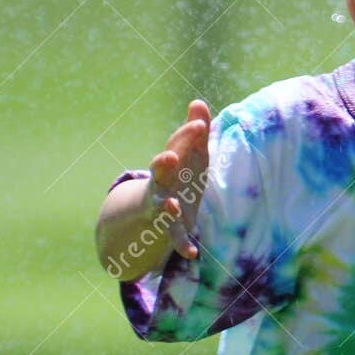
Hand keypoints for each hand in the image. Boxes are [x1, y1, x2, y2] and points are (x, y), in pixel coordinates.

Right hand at [146, 100, 210, 258]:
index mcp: (171, 162)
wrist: (154, 210)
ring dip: (166, 205)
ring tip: (172, 206)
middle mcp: (162, 181)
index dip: (187, 134)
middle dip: (164, 163)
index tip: (199, 124)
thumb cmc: (180, 175)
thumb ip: (196, 132)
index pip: (177, 144)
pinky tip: (193, 253)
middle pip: (160, 170)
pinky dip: (182, 244)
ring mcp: (161, 204)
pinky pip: (173, 235)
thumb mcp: (191, 155)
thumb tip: (197, 102)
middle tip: (170, 157)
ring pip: (161, 204)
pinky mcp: (168, 226)